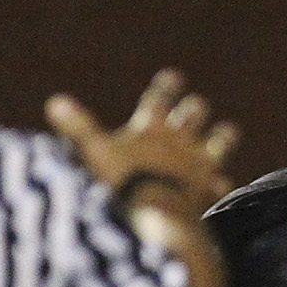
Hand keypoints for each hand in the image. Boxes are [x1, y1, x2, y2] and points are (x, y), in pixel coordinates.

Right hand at [46, 68, 237, 213]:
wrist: (158, 211)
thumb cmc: (123, 181)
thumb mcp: (95, 151)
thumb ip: (78, 127)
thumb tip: (56, 103)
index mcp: (152, 127)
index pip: (159, 99)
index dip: (167, 87)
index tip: (176, 75)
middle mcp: (180, 141)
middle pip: (192, 118)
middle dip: (195, 110)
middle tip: (199, 103)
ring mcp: (199, 165)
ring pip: (217, 144)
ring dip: (222, 136)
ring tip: (230, 129)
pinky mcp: (209, 190)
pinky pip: (219, 183)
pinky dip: (220, 182)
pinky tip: (224, 181)